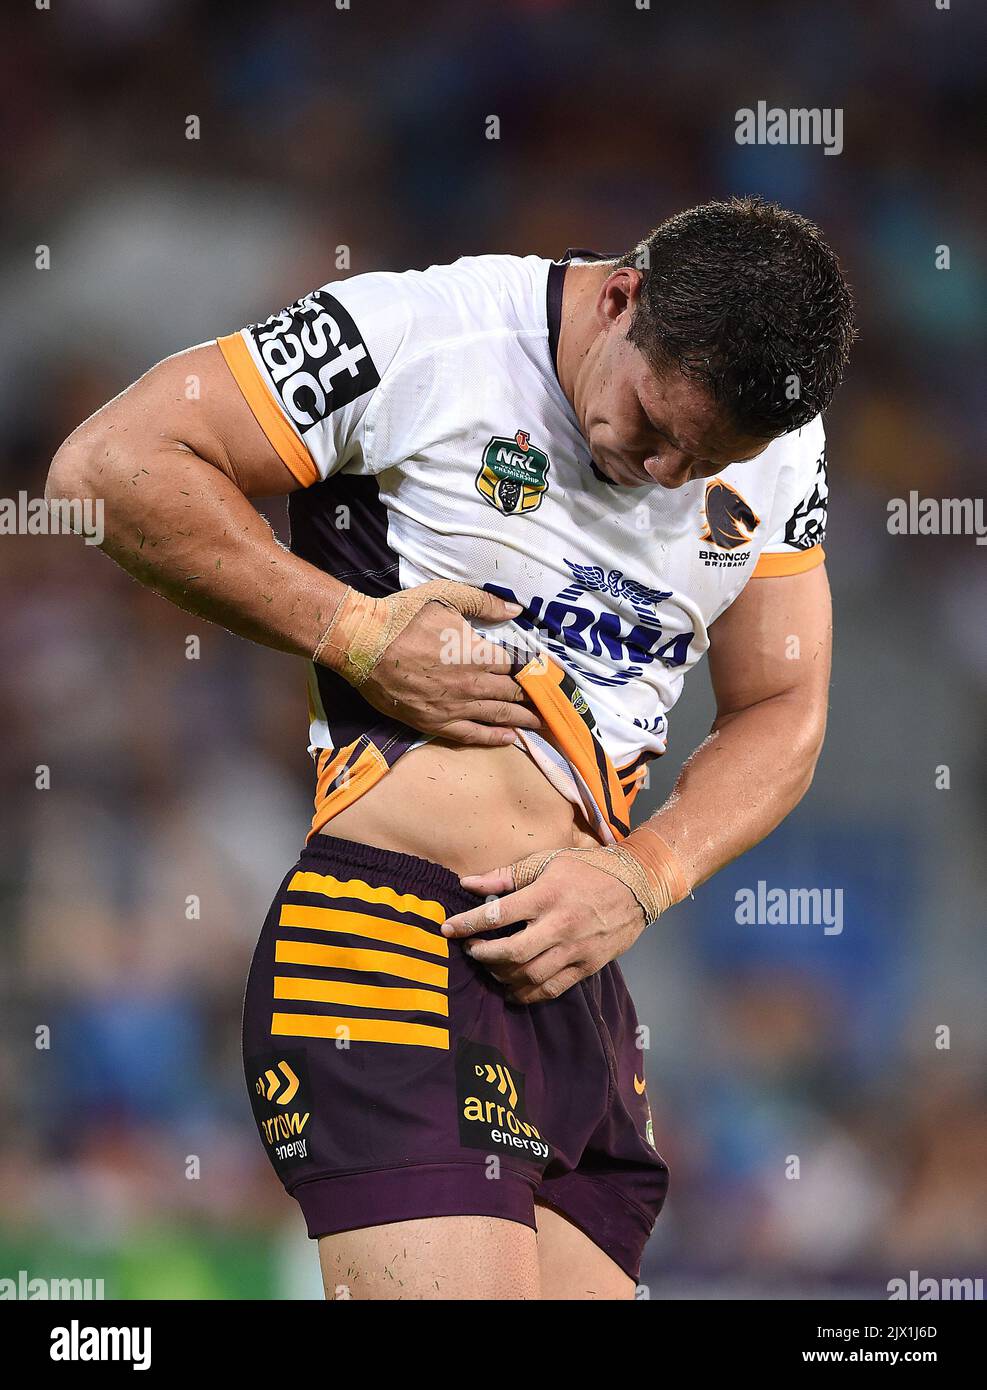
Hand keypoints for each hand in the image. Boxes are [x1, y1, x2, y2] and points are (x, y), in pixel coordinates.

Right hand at [361, 586, 543, 746]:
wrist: (362, 643)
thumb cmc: (404, 616)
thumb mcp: (446, 596)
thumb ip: (484, 604)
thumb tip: (516, 610)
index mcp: (476, 652)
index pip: (517, 664)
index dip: (534, 670)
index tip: (550, 675)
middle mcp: (470, 682)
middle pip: (512, 693)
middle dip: (535, 699)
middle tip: (555, 706)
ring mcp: (453, 705)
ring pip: (498, 715)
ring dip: (523, 721)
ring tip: (543, 725)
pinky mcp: (434, 721)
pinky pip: (471, 734)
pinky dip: (493, 737)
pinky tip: (509, 738)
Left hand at [442, 851, 648, 1003]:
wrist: (637, 884)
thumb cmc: (587, 868)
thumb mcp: (547, 861)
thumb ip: (506, 875)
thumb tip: (468, 884)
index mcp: (547, 894)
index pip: (497, 914)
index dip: (467, 924)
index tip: (448, 928)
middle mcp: (560, 924)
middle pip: (511, 952)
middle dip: (482, 955)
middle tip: (470, 950)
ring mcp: (575, 948)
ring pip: (529, 975)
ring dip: (501, 975)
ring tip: (489, 967)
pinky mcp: (587, 965)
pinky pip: (552, 988)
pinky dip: (527, 994)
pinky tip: (512, 989)